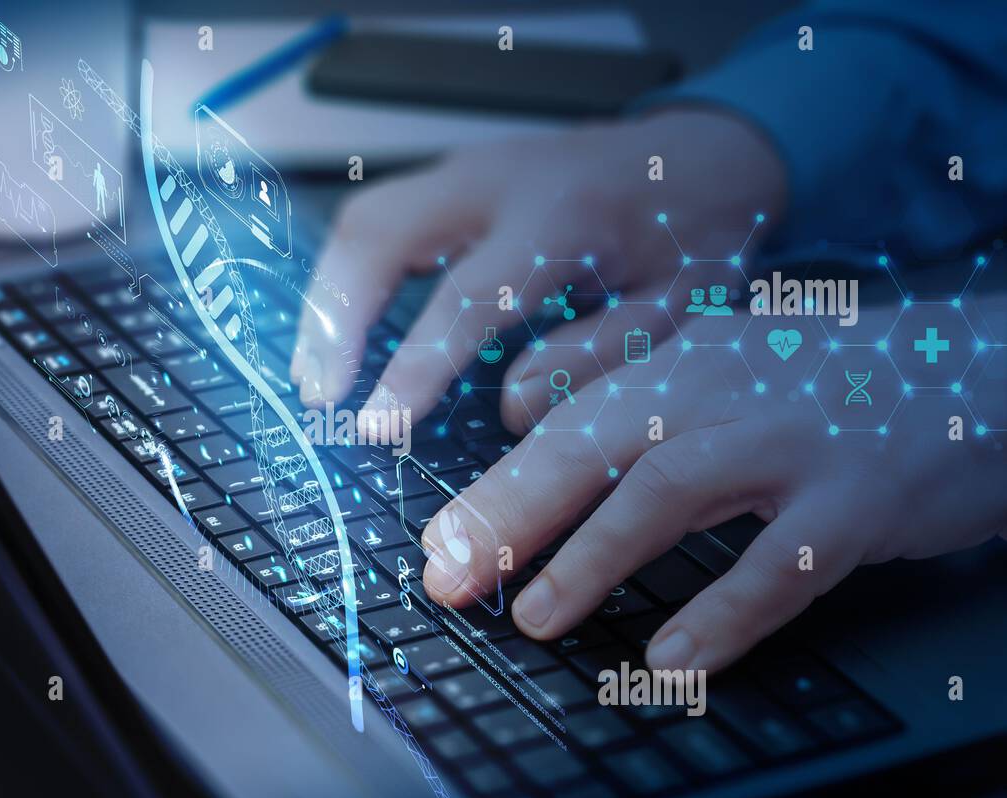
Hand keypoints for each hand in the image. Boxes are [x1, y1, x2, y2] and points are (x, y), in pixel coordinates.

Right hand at [291, 109, 786, 423]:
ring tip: (316, 375)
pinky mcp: (453, 177)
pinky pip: (378, 219)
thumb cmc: (693, 237)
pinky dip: (345, 277)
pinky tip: (338, 332)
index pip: (466, 297)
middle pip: (381, 235)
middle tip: (321, 398)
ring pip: (365, 221)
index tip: (373, 424)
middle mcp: (500, 179)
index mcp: (564, 217)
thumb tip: (510, 406)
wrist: (700, 153)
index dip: (413, 366)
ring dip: (327, 299)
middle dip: (334, 320)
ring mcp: (468, 167)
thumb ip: (598, 358)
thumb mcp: (679, 310)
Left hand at [420, 324, 1006, 672]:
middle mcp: (726, 385)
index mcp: (683, 357)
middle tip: (448, 578)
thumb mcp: (726, 368)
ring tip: (536, 619)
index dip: (495, 480)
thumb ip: (636, 396)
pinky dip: (723, 612)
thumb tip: (524, 422)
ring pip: (672, 489)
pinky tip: (672, 657)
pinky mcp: (860, 495)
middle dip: (510, 513)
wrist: (981, 368)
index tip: (438, 539)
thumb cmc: (831, 386)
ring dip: (593, 558)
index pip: (566, 416)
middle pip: (596, 441)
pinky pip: (781, 561)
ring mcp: (793, 437)